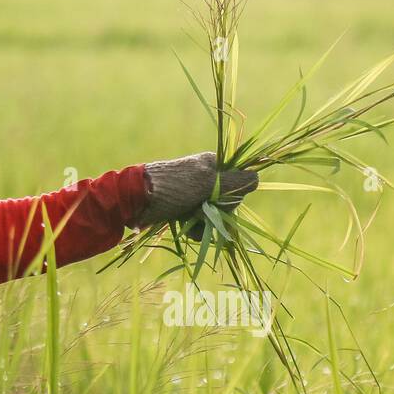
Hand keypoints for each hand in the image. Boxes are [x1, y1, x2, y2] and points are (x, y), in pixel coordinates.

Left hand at [130, 151, 258, 230]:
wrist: (136, 199)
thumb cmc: (172, 186)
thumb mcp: (206, 181)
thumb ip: (234, 181)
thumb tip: (257, 178)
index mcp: (212, 164)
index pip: (240, 179)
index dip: (234, 193)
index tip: (223, 196)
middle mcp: (206, 178)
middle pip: (229, 201)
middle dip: (219, 210)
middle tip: (204, 207)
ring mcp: (195, 195)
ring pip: (216, 215)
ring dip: (207, 223)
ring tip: (192, 220)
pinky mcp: (184, 210)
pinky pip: (202, 224)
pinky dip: (197, 228)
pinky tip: (187, 228)